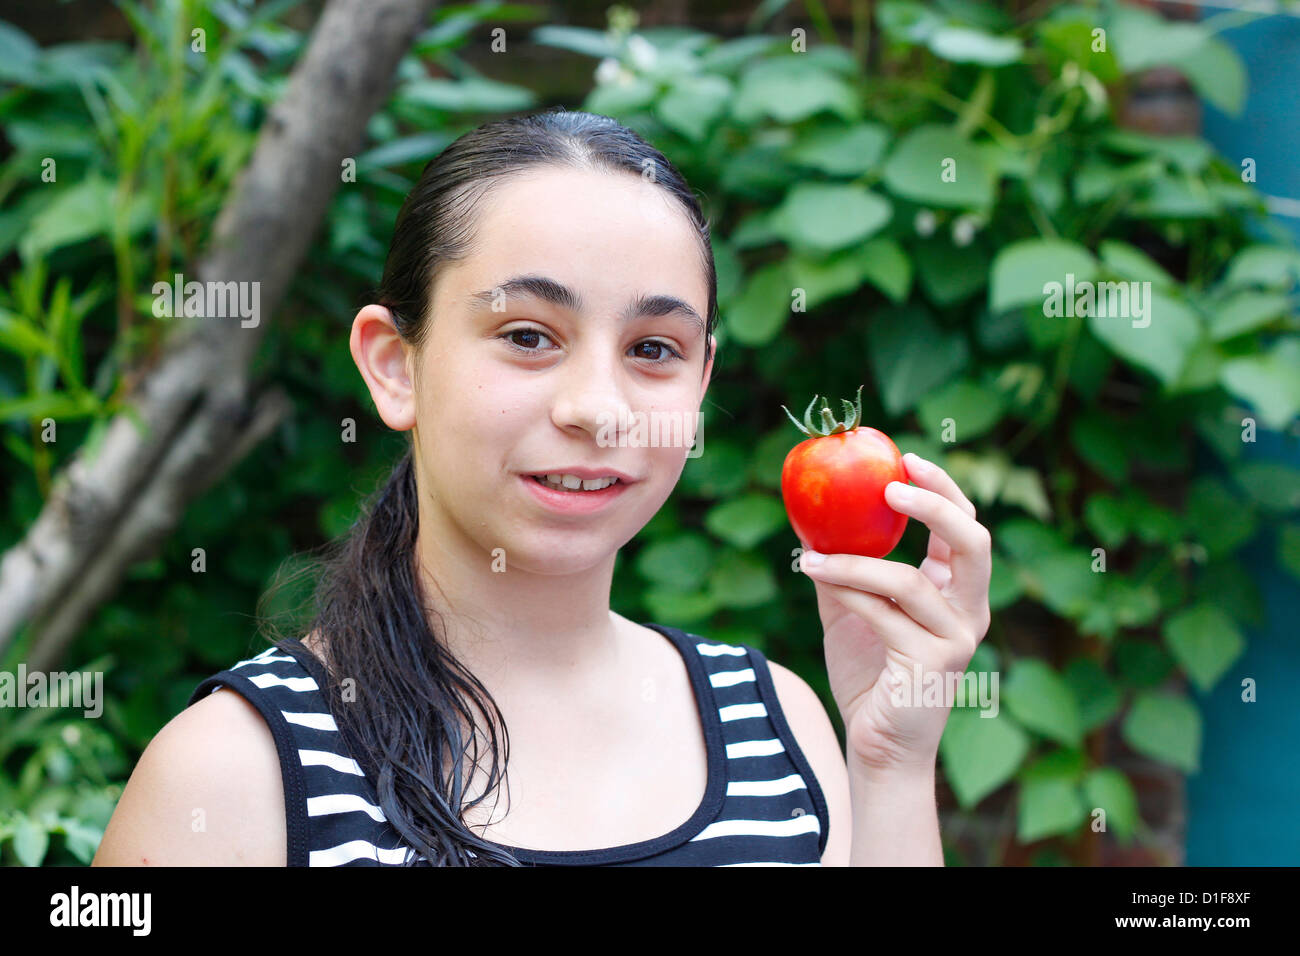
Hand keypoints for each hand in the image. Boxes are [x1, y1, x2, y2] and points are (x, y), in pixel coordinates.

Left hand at [797, 452, 991, 774]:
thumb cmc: (868, 675)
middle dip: (936, 505)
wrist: (877, 744)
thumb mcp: (852, 611)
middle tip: (890, 488)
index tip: (905, 458)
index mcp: (957, 591)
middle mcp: (969, 610)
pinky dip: (847, 590)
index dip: (941, 488)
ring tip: (810, 554)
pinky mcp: (935, 663)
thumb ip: (842, 570)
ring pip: (911, 580)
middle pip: (972, 541)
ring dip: (855, 561)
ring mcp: (957, 638)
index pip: (963, 527)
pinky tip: (815, 577)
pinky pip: (885, 613)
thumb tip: (808, 523)